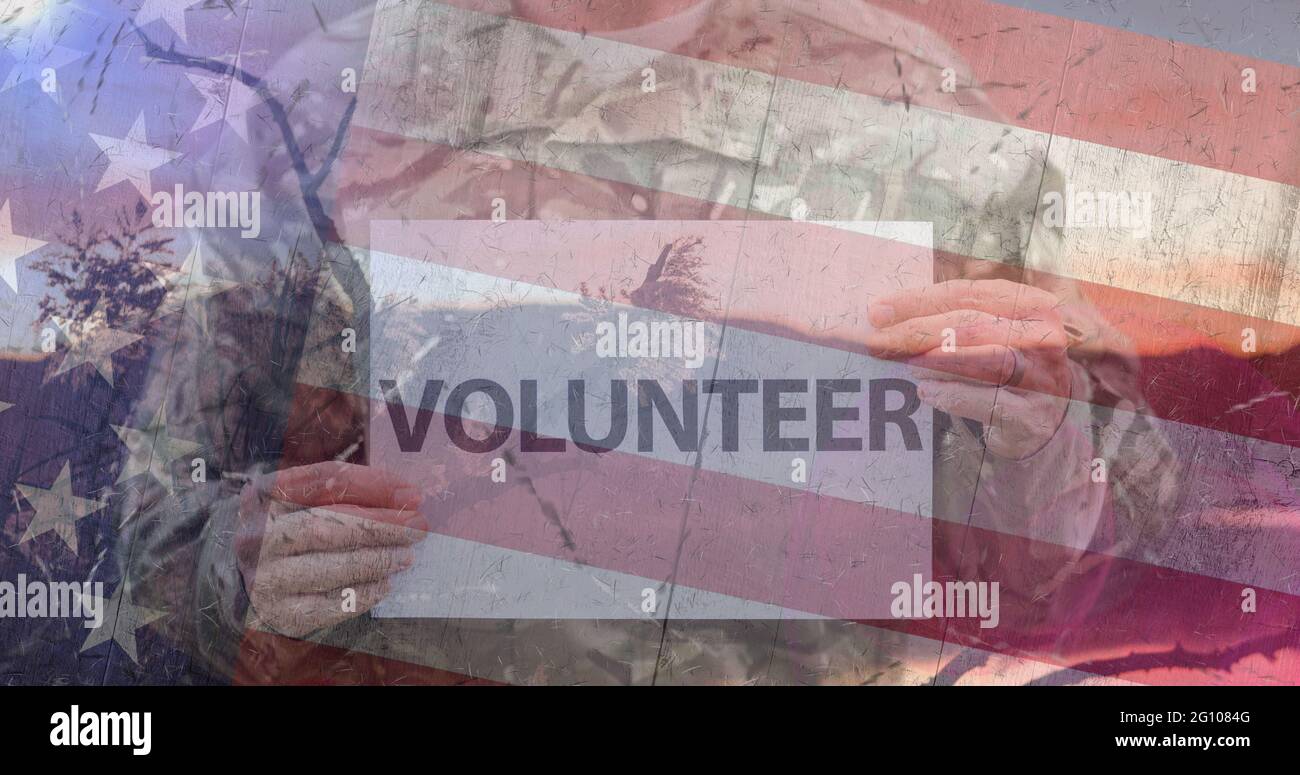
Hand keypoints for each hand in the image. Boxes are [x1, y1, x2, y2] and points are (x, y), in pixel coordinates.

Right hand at [235, 461, 426, 636]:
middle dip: (381, 526)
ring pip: (331, 566)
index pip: (325, 481)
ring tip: (406, 556)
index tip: (412, 494)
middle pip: (328, 525)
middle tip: (418, 526)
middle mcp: (258, 536)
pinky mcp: (280, 613)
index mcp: (265, 495)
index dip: (374, 485)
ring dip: (378, 560)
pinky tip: (385, 584)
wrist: (250, 577)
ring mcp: (266, 578)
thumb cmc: (292, 529)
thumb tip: (407, 497)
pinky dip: (364, 593)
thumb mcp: (308, 500)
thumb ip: (352, 492)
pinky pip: (331, 605)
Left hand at [865, 279, 1072, 459]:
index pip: (967, 294)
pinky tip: (926, 392)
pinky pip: (991, 401)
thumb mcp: (992, 335)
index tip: (879, 310)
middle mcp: (1043, 336)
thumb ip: (953, 319)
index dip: (919, 300)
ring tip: (903, 362)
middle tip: (879, 340)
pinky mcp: (1033, 414)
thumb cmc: (1007, 370)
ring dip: (938, 360)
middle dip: (919, 330)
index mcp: (1029, 305)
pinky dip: (956, 395)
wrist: (1047, 422)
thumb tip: (889, 316)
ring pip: (988, 358)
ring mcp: (1043, 376)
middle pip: (973, 324)